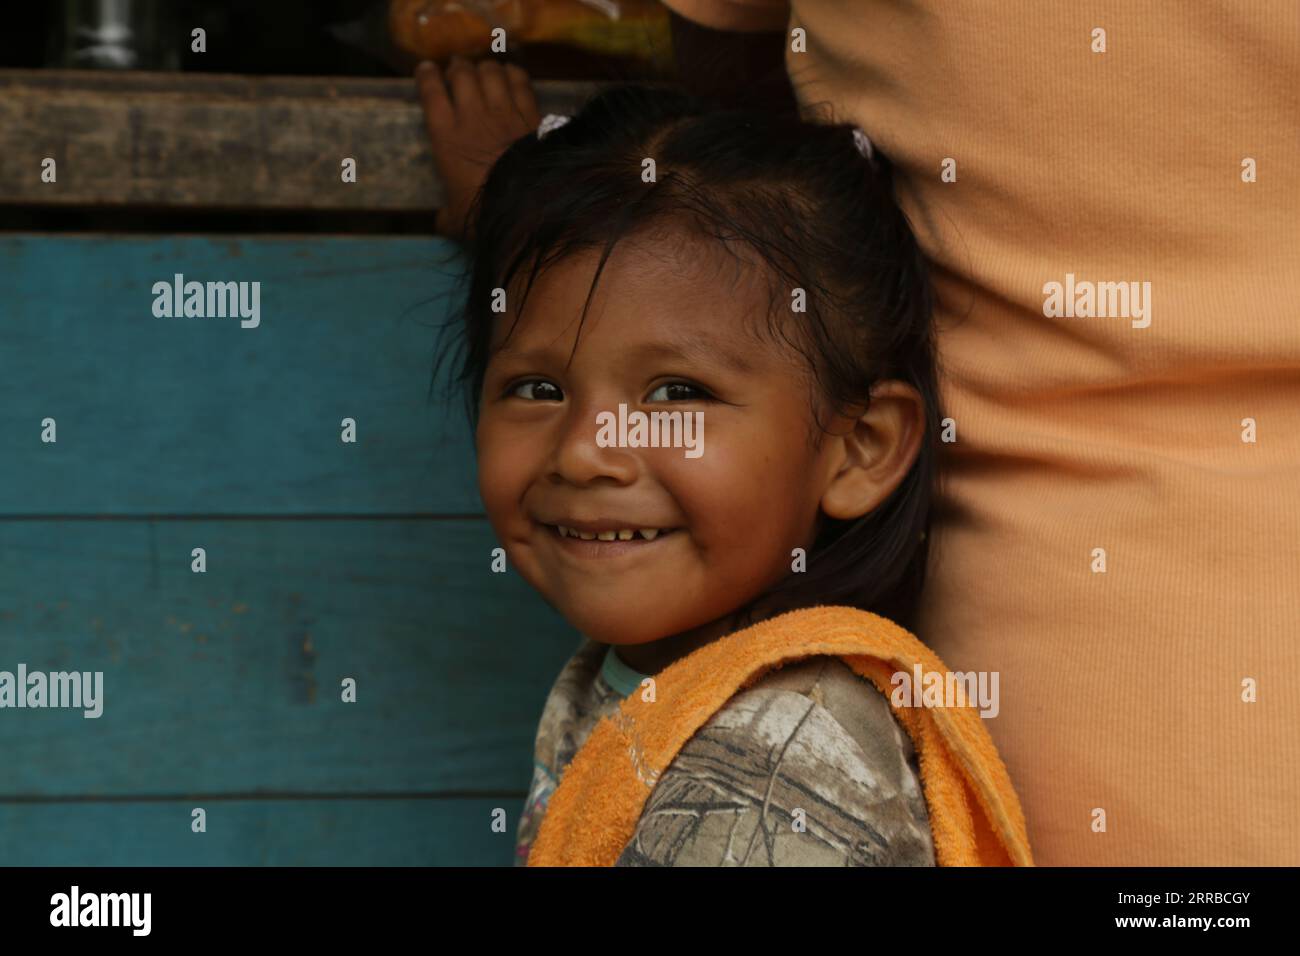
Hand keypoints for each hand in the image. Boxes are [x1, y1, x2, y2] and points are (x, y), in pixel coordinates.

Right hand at [416, 56, 539, 241]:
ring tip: (483, 69)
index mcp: (447, 138)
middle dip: (457, 66)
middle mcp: (472, 117)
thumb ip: (446, 215)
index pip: (431, 93)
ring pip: (490, 72)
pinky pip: (520, 82)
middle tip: (457, 68)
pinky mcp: (530, 115)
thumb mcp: (456, 220)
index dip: (426, 76)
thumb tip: (441, 222)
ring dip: (484, 67)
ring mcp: (503, 113)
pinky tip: (510, 74)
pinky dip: (513, 73)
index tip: (426, 69)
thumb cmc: (486, 213)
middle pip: (461, 74)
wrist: (529, 209)